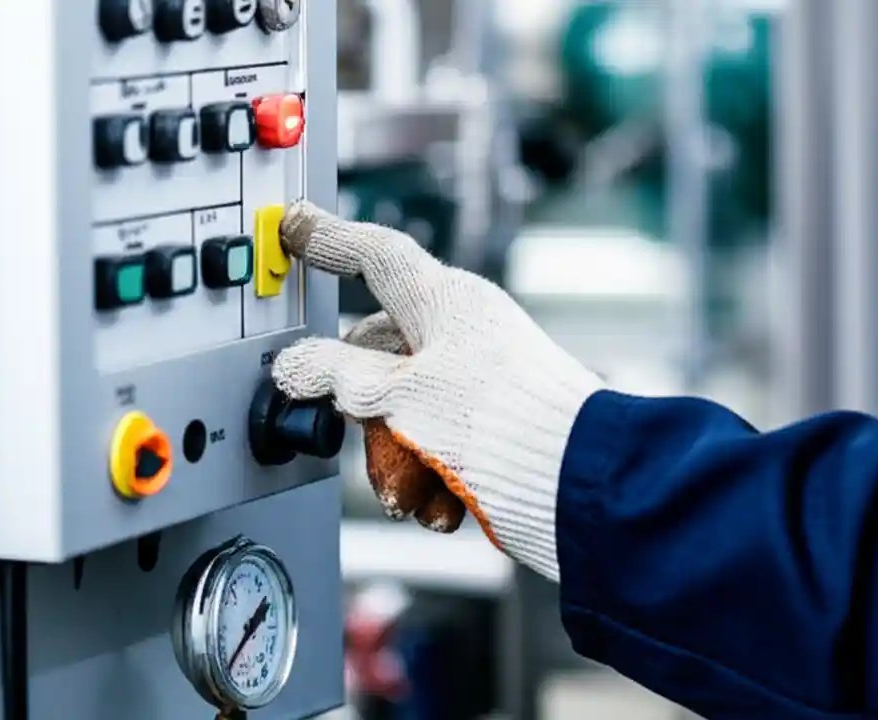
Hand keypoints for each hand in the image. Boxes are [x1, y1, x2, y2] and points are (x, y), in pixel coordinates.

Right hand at [271, 202, 602, 579]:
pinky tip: (440, 505)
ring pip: (400, 412)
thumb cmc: (508, 424)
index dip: (330, 240)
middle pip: (376, 355)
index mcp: (445, 302)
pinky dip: (427, 480)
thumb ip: (338, 377)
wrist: (582, 488)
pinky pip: (432, 446)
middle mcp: (460, 335)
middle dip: (358, 410)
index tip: (297, 226)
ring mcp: (475, 382)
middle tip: (344, 433)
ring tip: (408, 492)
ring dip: (392, 461)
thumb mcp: (400, 397)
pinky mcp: (487, 430)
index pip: (375, 255)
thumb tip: (295, 366)